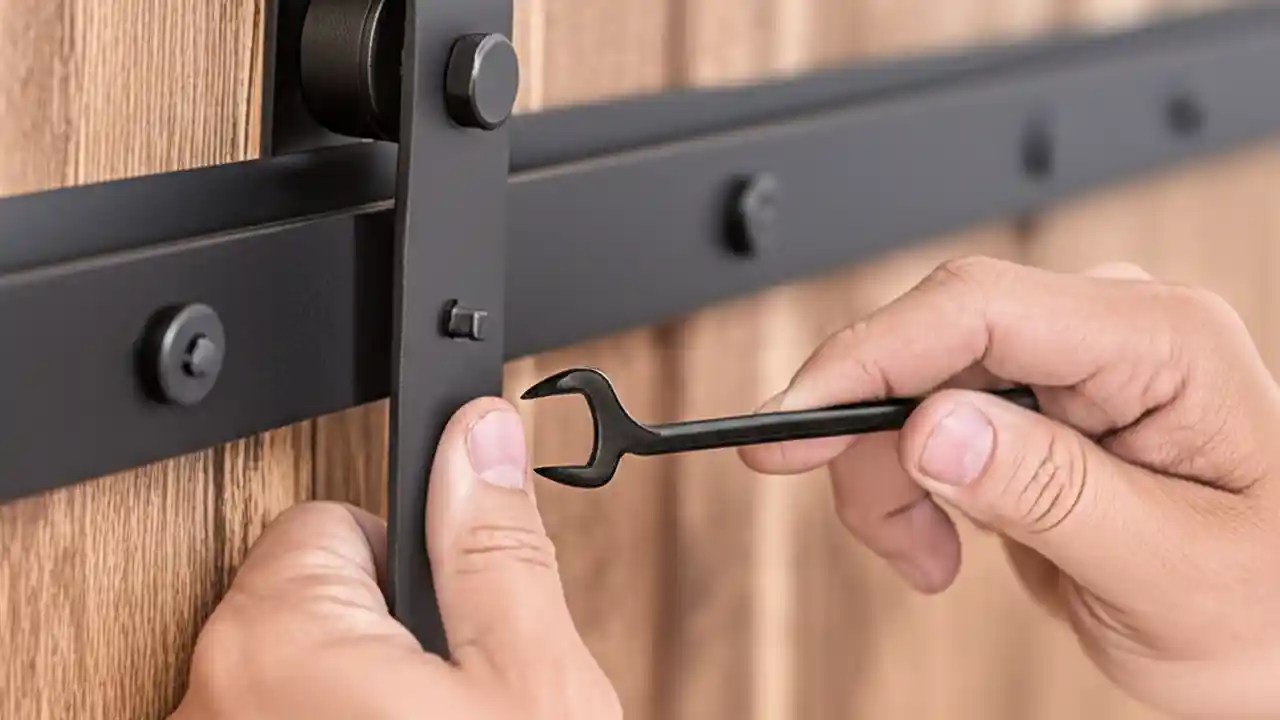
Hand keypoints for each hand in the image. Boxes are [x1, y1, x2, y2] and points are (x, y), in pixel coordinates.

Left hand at [171, 399, 618, 719]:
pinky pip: (279, 717)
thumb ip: (499, 549)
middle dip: (384, 630)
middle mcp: (210, 695)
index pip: (328, 520)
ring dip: (357, 690)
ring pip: (296, 673)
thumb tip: (481, 434)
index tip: (445, 601)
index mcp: (278, 640)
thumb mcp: (530, 682)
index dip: (412, 560)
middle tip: (448, 692)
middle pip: (306, 597)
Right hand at [740, 257, 1279, 717]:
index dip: (869, 357)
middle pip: (930, 344)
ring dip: (890, 477)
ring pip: (915, 385)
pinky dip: (910, 484)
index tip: (792, 420)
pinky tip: (943, 541)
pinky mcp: (1039, 404)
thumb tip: (932, 429)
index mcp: (1162, 343)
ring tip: (925, 560)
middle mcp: (1111, 332)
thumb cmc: (1271, 608)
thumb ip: (1052, 493)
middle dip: (872, 436)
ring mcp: (1071, 364)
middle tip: (871, 527)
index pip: (980, 311)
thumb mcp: (1168, 572)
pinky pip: (931, 418)